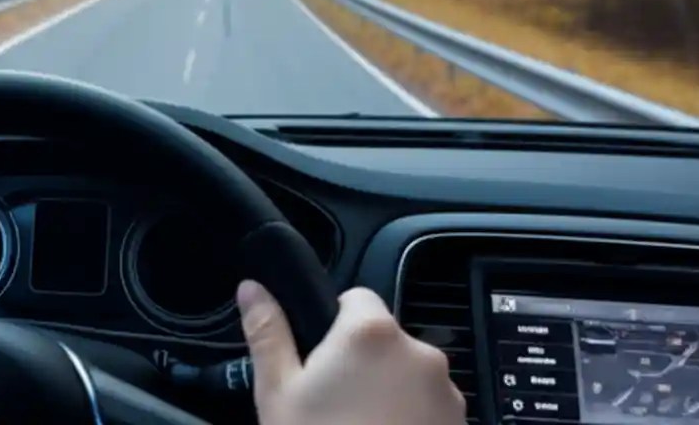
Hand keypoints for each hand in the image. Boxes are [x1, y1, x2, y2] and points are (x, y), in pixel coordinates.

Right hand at [238, 280, 465, 424]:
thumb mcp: (278, 393)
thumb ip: (267, 331)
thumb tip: (252, 288)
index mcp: (370, 333)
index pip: (356, 297)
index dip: (333, 324)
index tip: (318, 360)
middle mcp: (418, 354)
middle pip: (383, 340)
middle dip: (360, 364)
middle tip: (330, 404)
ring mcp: (446, 393)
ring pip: (407, 377)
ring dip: (387, 393)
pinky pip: (428, 409)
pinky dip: (409, 421)